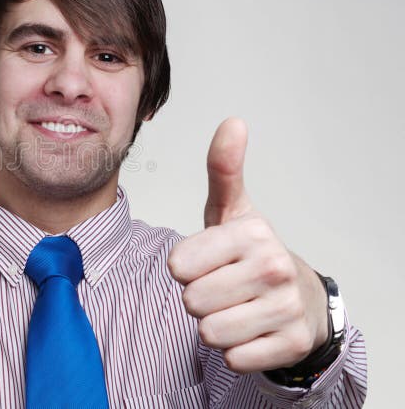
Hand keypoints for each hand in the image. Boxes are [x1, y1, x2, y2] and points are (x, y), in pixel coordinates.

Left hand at [167, 117, 327, 373]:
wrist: (302, 298)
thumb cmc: (252, 253)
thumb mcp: (233, 210)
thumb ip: (223, 169)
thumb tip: (233, 121)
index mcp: (250, 234)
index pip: (178, 265)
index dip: (185, 269)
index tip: (207, 262)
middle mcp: (273, 267)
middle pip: (191, 301)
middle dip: (199, 298)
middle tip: (222, 287)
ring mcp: (285, 307)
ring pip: (209, 332)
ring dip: (214, 325)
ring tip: (234, 307)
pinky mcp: (291, 343)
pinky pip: (234, 358)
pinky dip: (236, 350)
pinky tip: (251, 330)